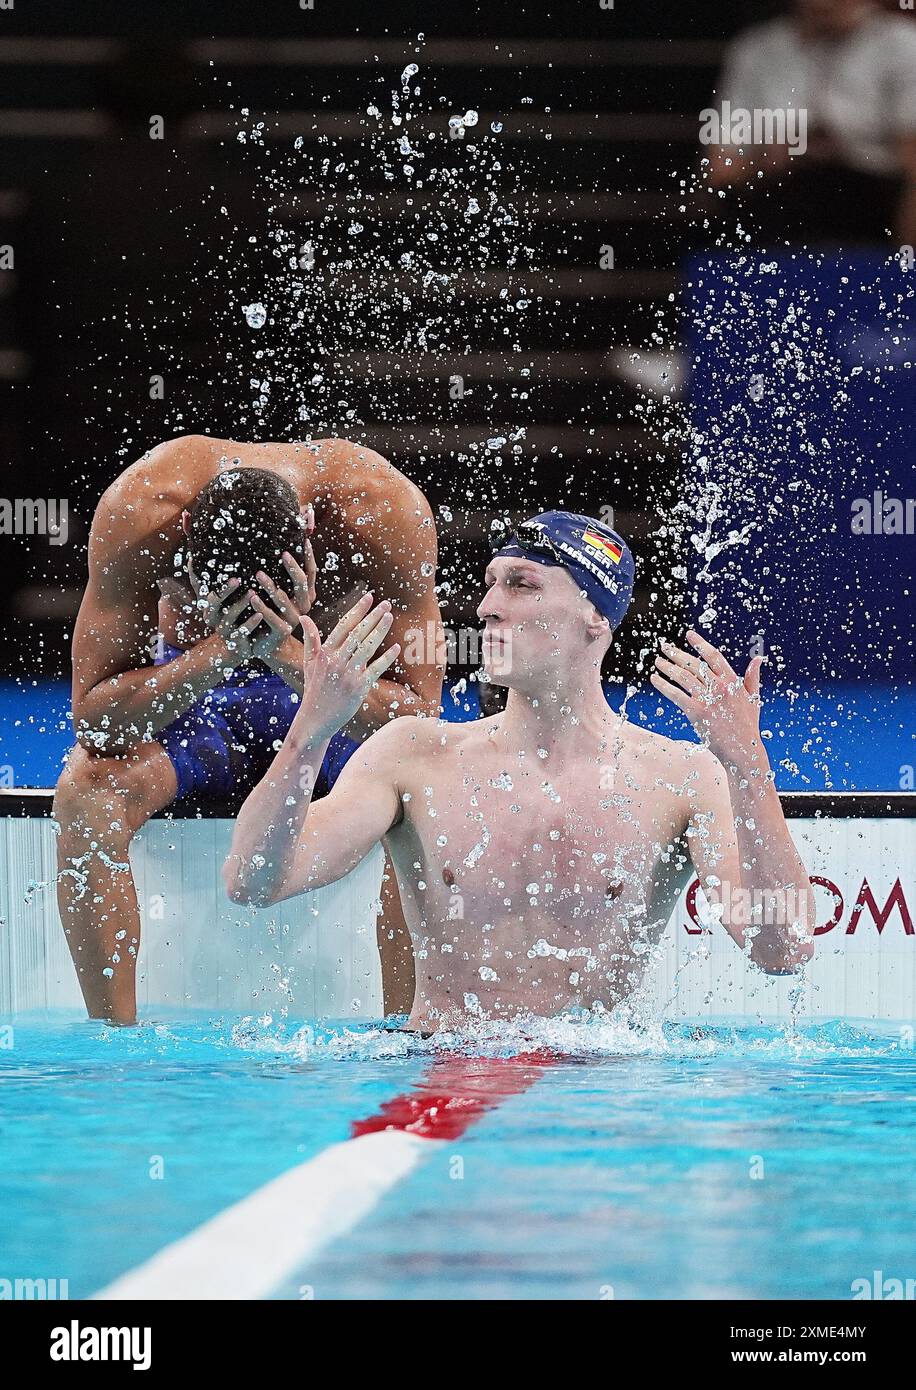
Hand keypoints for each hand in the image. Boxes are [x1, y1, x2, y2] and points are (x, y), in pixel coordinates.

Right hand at [190, 571, 292, 665]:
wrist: (240, 648)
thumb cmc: (233, 619)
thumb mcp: (222, 602)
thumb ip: (212, 584)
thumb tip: (193, 558)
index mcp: (208, 606)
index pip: (201, 590)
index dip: (198, 578)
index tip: (199, 563)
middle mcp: (212, 618)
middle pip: (214, 603)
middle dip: (225, 591)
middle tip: (236, 579)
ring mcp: (223, 630)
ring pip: (229, 616)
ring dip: (241, 604)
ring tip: (252, 593)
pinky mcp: (235, 641)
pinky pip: (242, 631)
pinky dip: (251, 622)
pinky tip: (260, 614)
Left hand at [252, 513, 317, 627]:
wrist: (269, 643)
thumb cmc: (272, 609)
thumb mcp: (280, 588)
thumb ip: (285, 568)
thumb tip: (297, 538)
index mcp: (306, 594)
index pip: (311, 572)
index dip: (309, 556)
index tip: (303, 539)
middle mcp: (303, 605)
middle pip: (301, 584)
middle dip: (293, 568)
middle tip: (283, 554)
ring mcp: (294, 619)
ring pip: (284, 600)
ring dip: (271, 586)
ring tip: (258, 574)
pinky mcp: (282, 630)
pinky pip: (272, 617)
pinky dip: (261, 606)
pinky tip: (251, 596)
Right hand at [296, 591, 399, 740]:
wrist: (316, 718)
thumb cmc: (314, 689)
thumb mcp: (308, 663)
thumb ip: (310, 639)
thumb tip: (304, 618)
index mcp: (325, 653)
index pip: (344, 626)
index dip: (357, 610)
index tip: (368, 597)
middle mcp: (336, 661)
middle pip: (358, 633)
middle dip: (373, 616)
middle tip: (386, 604)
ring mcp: (348, 674)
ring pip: (367, 647)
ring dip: (380, 630)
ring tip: (389, 617)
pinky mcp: (359, 687)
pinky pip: (375, 669)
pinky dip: (386, 658)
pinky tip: (396, 647)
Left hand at [651, 630, 766, 772]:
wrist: (743, 749)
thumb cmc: (747, 725)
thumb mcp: (753, 698)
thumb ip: (752, 678)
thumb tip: (758, 660)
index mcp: (733, 681)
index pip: (713, 655)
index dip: (700, 643)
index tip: (688, 634)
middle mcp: (720, 687)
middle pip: (693, 663)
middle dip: (676, 653)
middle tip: (663, 646)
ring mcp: (708, 699)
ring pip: (682, 677)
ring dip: (667, 667)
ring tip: (657, 662)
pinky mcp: (697, 712)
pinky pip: (676, 694)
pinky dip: (663, 685)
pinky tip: (655, 679)